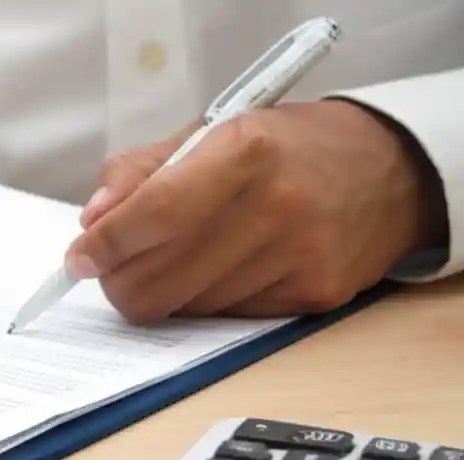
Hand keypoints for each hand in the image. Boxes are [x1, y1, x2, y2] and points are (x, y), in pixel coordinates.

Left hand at [65, 100, 448, 323]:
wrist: (388, 169)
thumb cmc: (282, 148)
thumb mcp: (211, 132)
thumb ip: (140, 172)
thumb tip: (91, 223)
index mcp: (244, 152)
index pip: (152, 215)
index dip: (104, 246)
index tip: (78, 259)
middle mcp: (276, 206)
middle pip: (158, 282)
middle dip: (119, 283)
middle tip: (114, 269)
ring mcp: (299, 257)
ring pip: (186, 309)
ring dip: (163, 293)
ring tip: (177, 260)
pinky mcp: (314, 296)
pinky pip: (226, 319)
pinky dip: (205, 302)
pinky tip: (222, 270)